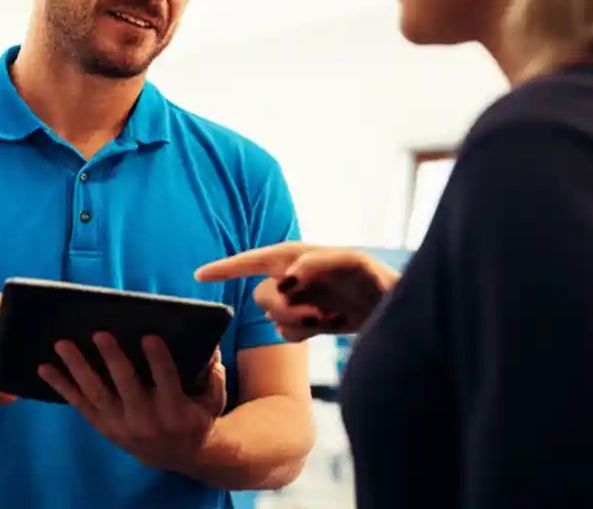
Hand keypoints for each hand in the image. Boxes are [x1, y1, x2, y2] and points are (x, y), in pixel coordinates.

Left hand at [38, 332, 225, 472]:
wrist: (181, 457)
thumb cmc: (196, 416)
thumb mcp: (212, 396)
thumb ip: (210, 370)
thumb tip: (206, 341)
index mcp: (176, 411)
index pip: (168, 381)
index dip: (159, 360)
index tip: (149, 336)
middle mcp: (146, 421)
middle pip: (127, 387)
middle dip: (112, 359)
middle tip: (99, 333)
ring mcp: (121, 426)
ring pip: (97, 394)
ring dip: (78, 368)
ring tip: (62, 345)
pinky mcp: (104, 428)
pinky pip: (80, 406)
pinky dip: (62, 387)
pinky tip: (45, 369)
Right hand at [194, 241, 399, 341]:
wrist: (393, 308)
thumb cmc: (374, 278)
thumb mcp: (351, 263)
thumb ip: (316, 263)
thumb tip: (286, 276)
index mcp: (293, 256)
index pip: (251, 260)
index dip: (224, 268)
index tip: (199, 275)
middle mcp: (290, 278)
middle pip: (262, 297)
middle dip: (285, 309)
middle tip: (315, 314)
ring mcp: (297, 301)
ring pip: (273, 319)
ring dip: (298, 323)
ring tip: (327, 318)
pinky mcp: (306, 323)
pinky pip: (286, 335)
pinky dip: (303, 334)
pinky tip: (327, 326)